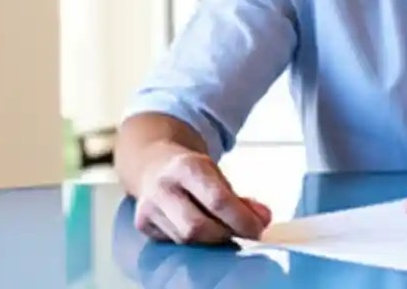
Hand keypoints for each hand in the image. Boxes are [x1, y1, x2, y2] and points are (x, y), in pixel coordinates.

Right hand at [132, 146, 271, 243]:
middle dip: (226, 234)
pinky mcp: (142, 224)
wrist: (153, 163)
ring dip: (212, 240)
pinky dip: (194, 241)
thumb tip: (264, 219)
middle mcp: (164, 187)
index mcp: (187, 167)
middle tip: (244, 232)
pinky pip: (175, 242)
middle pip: (197, 227)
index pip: (217, 200)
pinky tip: (201, 229)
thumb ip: (240, 198)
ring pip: (185, 239)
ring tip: (224, 229)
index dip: (241, 219)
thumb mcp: (217, 174)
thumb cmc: (192, 171)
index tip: (259, 228)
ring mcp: (149, 208)